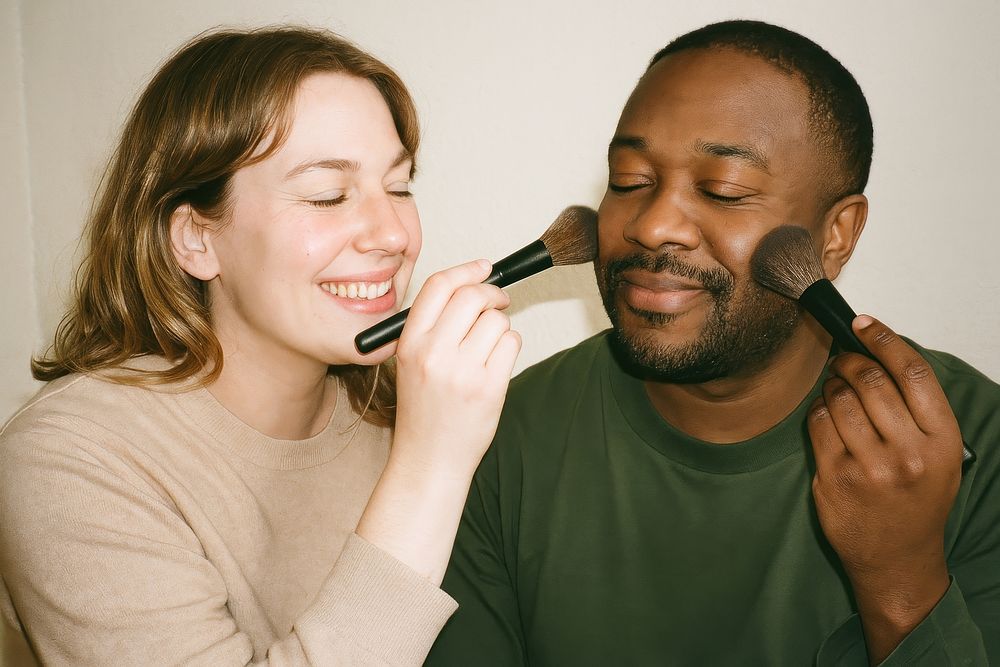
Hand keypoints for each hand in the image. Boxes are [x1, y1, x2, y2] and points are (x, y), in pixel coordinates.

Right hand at [392, 259, 521, 481]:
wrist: (430, 458)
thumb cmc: (425, 411)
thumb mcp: (412, 362)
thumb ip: (436, 325)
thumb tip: (474, 286)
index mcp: (410, 342)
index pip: (439, 286)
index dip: (467, 270)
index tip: (485, 267)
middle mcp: (434, 353)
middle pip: (473, 296)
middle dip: (493, 294)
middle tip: (499, 302)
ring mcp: (463, 370)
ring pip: (497, 320)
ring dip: (501, 327)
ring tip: (488, 349)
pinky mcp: (489, 387)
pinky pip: (512, 343)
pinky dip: (510, 347)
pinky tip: (496, 366)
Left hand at [807, 315, 962, 662]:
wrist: (898, 558)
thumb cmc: (917, 500)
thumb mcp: (938, 454)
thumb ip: (916, 409)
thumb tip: (879, 352)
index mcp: (942, 441)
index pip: (912, 373)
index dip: (884, 339)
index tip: (864, 322)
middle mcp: (908, 453)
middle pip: (870, 379)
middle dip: (850, 360)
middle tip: (843, 358)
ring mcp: (869, 466)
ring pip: (838, 397)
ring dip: (831, 385)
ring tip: (836, 390)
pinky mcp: (834, 476)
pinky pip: (817, 422)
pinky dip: (818, 410)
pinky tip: (826, 417)